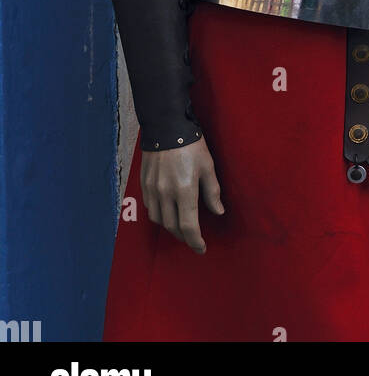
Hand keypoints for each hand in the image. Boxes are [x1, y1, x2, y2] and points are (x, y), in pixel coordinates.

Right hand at [140, 136, 223, 253]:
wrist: (166, 127)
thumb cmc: (191, 145)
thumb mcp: (208, 166)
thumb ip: (212, 192)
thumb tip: (218, 212)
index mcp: (185, 190)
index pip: (189, 227)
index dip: (195, 242)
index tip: (201, 248)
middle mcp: (166, 194)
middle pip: (173, 227)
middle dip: (184, 237)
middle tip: (193, 240)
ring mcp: (152, 190)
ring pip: (159, 220)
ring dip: (170, 228)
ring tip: (181, 228)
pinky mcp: (144, 185)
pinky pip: (150, 208)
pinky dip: (159, 215)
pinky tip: (168, 212)